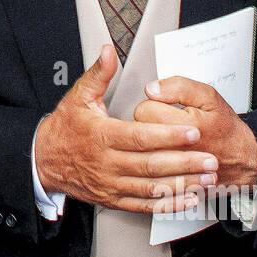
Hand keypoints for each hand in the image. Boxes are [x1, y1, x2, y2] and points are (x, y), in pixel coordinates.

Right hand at [34, 44, 220, 213]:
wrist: (44, 160)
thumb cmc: (65, 128)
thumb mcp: (78, 97)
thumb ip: (98, 74)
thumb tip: (109, 51)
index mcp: (102, 135)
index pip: (140, 137)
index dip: (168, 135)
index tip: (192, 132)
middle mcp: (107, 163)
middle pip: (151, 165)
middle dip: (185, 163)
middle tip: (211, 159)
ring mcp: (111, 184)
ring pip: (151, 187)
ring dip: (182, 184)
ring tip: (207, 178)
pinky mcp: (113, 199)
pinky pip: (144, 205)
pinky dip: (167, 204)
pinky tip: (187, 199)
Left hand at [134, 76, 256, 191]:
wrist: (241, 159)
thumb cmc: (225, 129)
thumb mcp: (209, 97)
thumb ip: (179, 87)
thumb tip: (152, 88)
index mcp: (187, 127)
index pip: (144, 110)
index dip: (152, 105)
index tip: (164, 108)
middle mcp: (178, 151)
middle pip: (138, 132)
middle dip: (147, 124)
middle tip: (164, 124)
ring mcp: (173, 171)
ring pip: (139, 152)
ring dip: (147, 145)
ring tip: (165, 140)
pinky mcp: (170, 183)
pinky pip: (147, 172)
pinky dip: (151, 163)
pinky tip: (163, 157)